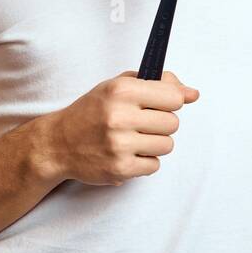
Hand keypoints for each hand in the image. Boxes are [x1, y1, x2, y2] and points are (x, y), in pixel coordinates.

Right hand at [42, 70, 198, 185]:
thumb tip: (193, 94)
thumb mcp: (119, 86)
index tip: (160, 104)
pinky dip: (145, 161)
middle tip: (142, 124)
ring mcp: (119, 145)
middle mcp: (120, 116)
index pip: (174, 97)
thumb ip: (157, 84)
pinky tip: (128, 153)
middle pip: (173, 123)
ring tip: (135, 139)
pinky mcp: (119, 169)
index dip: (171, 101)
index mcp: (122, 90)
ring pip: (167, 145)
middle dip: (162, 124)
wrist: (58, 143)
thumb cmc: (92, 111)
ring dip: (155, 144)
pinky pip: (154, 166)